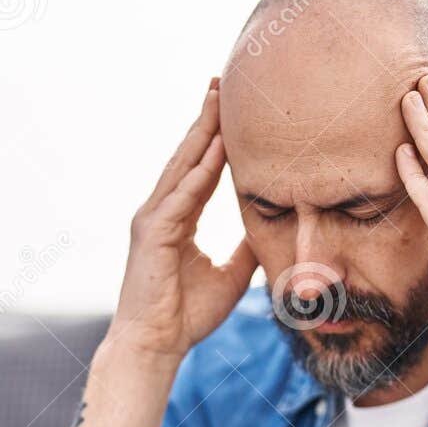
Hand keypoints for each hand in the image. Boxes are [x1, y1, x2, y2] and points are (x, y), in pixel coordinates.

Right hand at [111, 78, 258, 361]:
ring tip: (217, 99)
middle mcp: (161, 211)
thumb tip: (275, 228)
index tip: (232, 106)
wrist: (156, 345)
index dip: (217, 137)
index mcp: (177, 217)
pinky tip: (216, 148)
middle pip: (188, 155)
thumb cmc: (187, 315)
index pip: (201, 167)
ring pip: (182, 166)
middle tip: (222, 81)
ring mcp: (153, 219)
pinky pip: (181, 196)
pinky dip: (199, 171)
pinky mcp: (152, 234)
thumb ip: (247, 247)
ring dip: (201, 132)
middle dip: (206, 118)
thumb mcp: (231, 274)